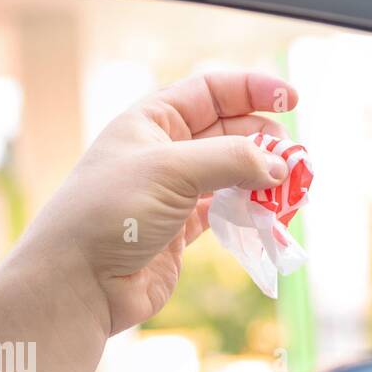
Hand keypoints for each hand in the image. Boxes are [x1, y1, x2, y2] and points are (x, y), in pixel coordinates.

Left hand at [17, 71, 297, 335]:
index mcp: (150, 121)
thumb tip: (278, 168)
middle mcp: (161, 153)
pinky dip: (250, 212)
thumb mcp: (171, 169)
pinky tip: (270, 216)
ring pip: (230, 175)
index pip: (210, 90)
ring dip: (262, 179)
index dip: (252, 89)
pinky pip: (225, 213)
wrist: (78, 282)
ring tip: (291, 188)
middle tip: (293, 159)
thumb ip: (230, 160)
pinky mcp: (179, 232)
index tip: (292, 100)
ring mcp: (171, 194)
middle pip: (227, 132)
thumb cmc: (109, 213)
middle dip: (264, 140)